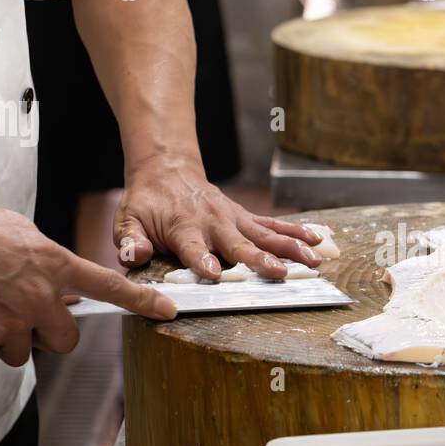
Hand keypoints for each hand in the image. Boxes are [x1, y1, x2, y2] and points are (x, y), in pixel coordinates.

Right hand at [0, 197, 176, 364]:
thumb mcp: (26, 236)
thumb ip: (51, 264)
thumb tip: (63, 287)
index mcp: (56, 266)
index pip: (109, 286)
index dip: (141, 301)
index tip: (166, 311)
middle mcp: (39, 297)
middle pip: (65, 341)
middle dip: (48, 334)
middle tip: (26, 316)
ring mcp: (12, 321)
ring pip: (22, 352)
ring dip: (8, 338)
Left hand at [114, 158, 321, 279]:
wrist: (166, 170)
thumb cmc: (147, 203)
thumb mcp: (127, 220)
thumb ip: (131, 240)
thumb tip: (134, 256)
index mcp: (184, 228)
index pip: (194, 249)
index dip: (204, 262)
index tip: (217, 275)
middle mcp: (214, 223)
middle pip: (239, 244)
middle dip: (259, 259)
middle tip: (280, 272)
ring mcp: (233, 219)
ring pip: (265, 234)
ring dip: (290, 247)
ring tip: (313, 259)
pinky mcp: (245, 217)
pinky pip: (273, 224)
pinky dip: (295, 230)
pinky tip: (317, 239)